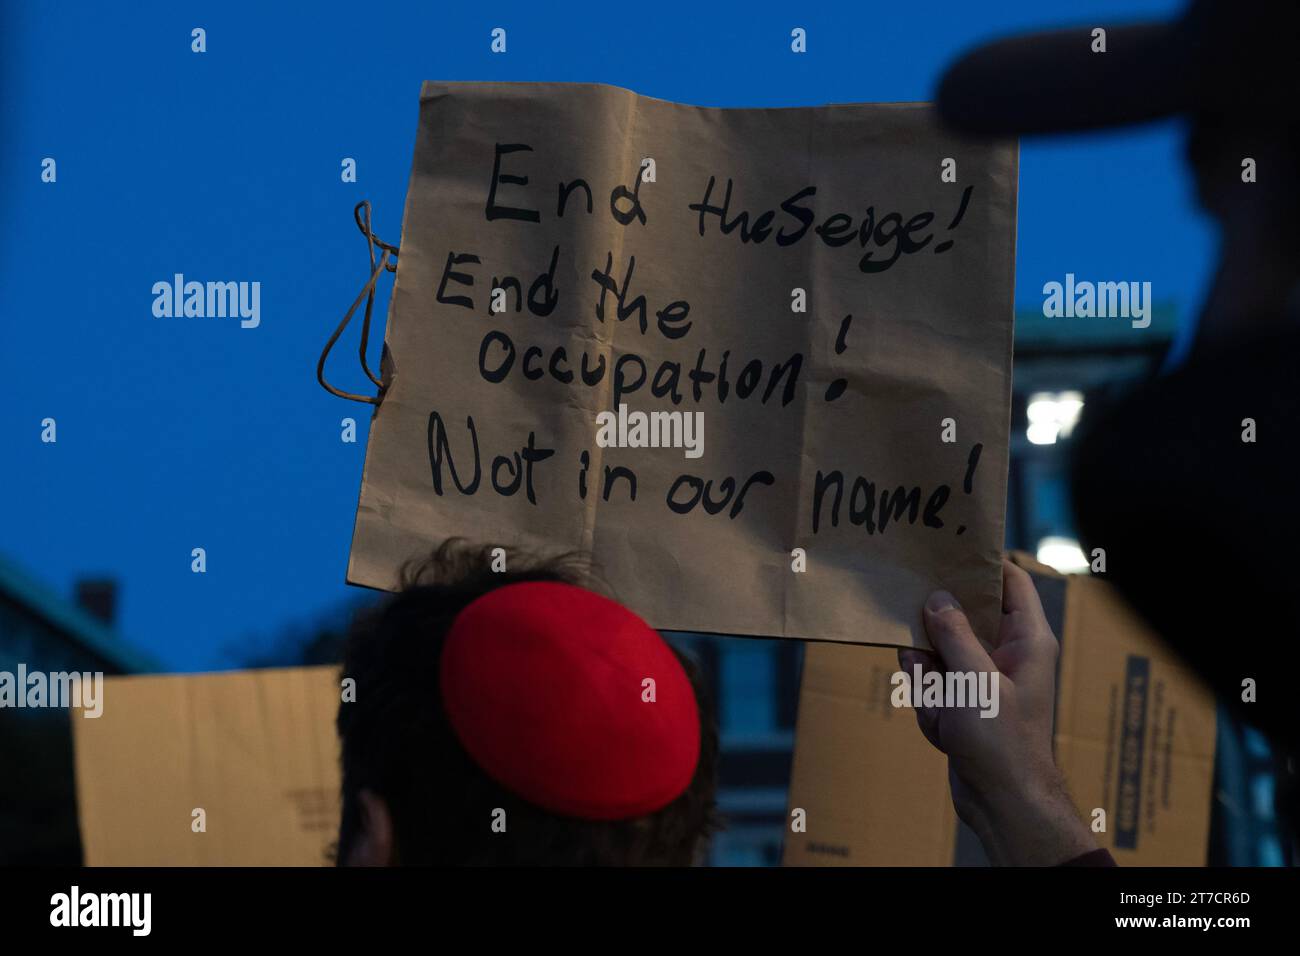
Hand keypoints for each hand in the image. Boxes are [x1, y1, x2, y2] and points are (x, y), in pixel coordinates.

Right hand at [898, 557, 1099, 865]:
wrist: (1003, 802)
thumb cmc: (1002, 740)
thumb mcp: (975, 680)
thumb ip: (954, 634)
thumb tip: (937, 597)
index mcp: (1027, 639)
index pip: (1009, 581)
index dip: (981, 561)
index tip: (946, 546)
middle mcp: (1007, 652)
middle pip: (962, 614)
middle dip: (935, 630)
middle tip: (913, 625)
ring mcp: (983, 678)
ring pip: (938, 651)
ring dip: (928, 676)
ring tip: (939, 704)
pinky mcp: (963, 701)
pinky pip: (932, 683)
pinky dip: (928, 702)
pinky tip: (940, 725)